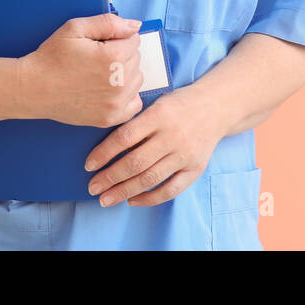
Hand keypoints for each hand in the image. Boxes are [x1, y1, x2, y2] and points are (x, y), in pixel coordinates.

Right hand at [16, 14, 144, 126]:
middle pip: (136, 59)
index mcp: (114, 57)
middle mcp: (120, 82)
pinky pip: (135, 103)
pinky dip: (126, 96)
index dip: (116, 38)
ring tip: (99, 74)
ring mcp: (116, 103)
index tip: (99, 44)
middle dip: (121, 55)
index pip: (134, 40)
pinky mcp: (110, 118)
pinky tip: (108, 90)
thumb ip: (109, 23)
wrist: (33, 89)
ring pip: (137, 80)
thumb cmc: (52, 57)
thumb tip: (135, 26)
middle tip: (95, 59)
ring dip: (124, 74)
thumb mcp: (75, 28)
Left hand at [83, 86, 224, 206]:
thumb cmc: (178, 104)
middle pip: (135, 162)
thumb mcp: (156, 103)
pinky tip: (132, 201)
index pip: (124, 137)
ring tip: (105, 199)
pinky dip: (150, 198)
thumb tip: (107, 150)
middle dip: (109, 178)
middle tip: (92, 188)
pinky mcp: (195, 168)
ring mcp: (185, 154)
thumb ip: (136, 124)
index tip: (88, 165)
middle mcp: (172, 136)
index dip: (104, 153)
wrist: (216, 107)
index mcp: (159, 115)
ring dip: (124, 191)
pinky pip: (170, 190)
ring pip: (149, 178)